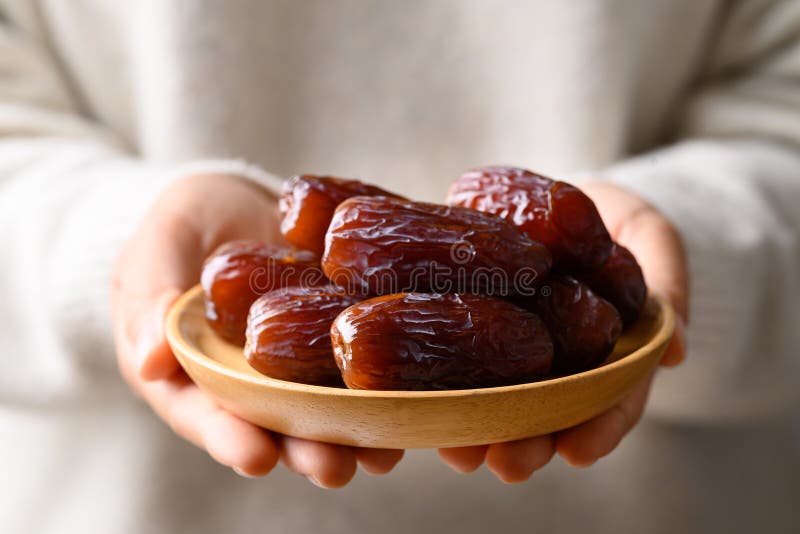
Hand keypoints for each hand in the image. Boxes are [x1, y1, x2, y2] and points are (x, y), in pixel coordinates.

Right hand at [111, 173, 402, 486]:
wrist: (238, 199)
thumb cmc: (184, 225)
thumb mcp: (156, 249)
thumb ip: (147, 299)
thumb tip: (151, 362)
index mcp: (195, 373)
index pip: (206, 415)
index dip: (230, 439)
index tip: (256, 456)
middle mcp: (252, 381)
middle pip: (275, 426)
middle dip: (305, 450)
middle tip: (334, 468)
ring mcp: (299, 364)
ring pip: (325, 408)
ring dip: (353, 435)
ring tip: (381, 452)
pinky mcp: (339, 336)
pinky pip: (362, 365)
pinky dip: (387, 386)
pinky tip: (413, 401)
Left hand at [438, 181, 688, 481]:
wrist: (574, 203)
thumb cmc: (622, 223)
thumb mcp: (654, 241)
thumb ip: (667, 289)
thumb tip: (677, 350)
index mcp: (610, 354)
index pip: (612, 401)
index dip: (599, 428)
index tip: (579, 451)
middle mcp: (560, 362)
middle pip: (548, 413)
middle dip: (529, 443)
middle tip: (509, 464)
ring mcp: (514, 346)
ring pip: (498, 396)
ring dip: (478, 430)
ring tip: (459, 453)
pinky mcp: (473, 319)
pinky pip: (454, 352)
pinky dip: (439, 380)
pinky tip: (420, 401)